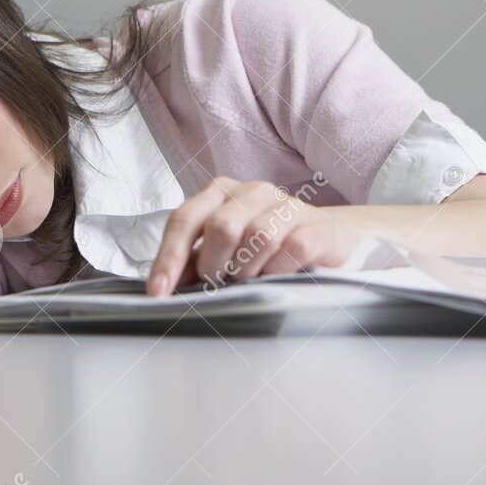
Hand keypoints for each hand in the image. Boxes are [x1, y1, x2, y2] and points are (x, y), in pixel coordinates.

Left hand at [146, 177, 370, 295]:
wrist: (327, 236)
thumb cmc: (266, 244)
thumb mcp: (224, 249)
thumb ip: (193, 260)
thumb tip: (163, 283)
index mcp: (220, 192)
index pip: (184, 220)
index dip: (168, 258)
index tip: (158, 292)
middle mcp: (252, 191)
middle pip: (221, 227)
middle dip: (214, 265)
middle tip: (219, 282)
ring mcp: (286, 205)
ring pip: (257, 237)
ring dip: (248, 270)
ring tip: (251, 277)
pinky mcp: (315, 225)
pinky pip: (290, 250)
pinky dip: (277, 271)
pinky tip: (276, 274)